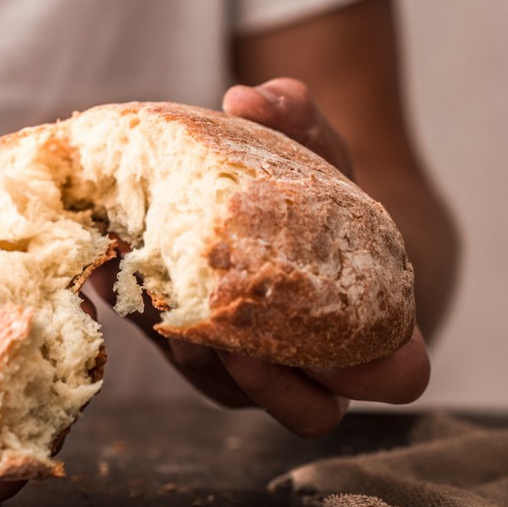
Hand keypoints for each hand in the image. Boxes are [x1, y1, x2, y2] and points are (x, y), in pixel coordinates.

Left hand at [92, 78, 428, 436]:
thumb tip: (249, 96)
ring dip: (189, 342)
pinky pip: (173, 353)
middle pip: (305, 411)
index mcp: (369, 329)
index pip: (396, 378)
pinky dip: (145, 312)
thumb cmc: (324, 197)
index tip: (340, 340)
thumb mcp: (323, 156)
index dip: (376, 371)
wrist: (285, 221)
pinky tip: (111, 267)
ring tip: (149, 286)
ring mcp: (252, 375)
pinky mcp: (197, 359)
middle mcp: (313, 367)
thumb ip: (300, 123)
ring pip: (225, 386)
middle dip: (267, 380)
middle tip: (227, 332)